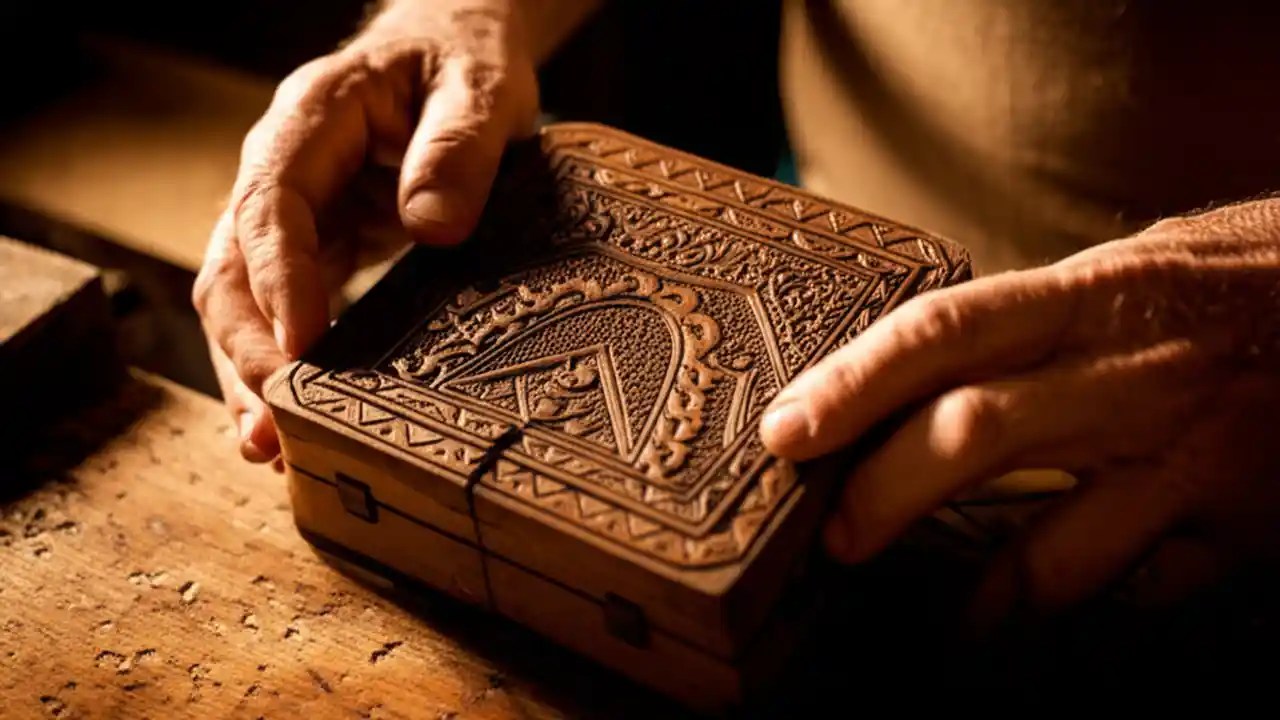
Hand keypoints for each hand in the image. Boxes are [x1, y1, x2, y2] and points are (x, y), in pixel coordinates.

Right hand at [192, 1, 538, 463]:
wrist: (454, 46)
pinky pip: (284, 310)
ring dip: (251, 375)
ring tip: (269, 450)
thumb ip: (459, 145)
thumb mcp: (478, 86)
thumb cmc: (462, 59)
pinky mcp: (318, 246)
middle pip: (234, 269)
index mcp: (311, 120)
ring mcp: (296, 213)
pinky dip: (284, 365)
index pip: (272, 206)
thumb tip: (432, 225)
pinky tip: (295, 421)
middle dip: (247, 352)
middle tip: (273, 430)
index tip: (302, 347)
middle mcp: (284, 172)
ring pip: (244, 302)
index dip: (278, 280)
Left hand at [760, 198, 1279, 628]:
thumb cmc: (1245, 282)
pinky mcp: (1242, 530)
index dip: (853, 382)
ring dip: (986, 598)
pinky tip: (1068, 609)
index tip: (786, 431)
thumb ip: (1037, 322)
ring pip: (1053, 552)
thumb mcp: (1134, 273)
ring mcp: (1191, 459)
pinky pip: (1142, 593)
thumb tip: (919, 369)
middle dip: (884, 495)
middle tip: (836, 540)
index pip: (945, 330)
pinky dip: (1093, 606)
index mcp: (1095, 296)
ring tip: (958, 619)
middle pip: (973, 434)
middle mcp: (1134, 374)